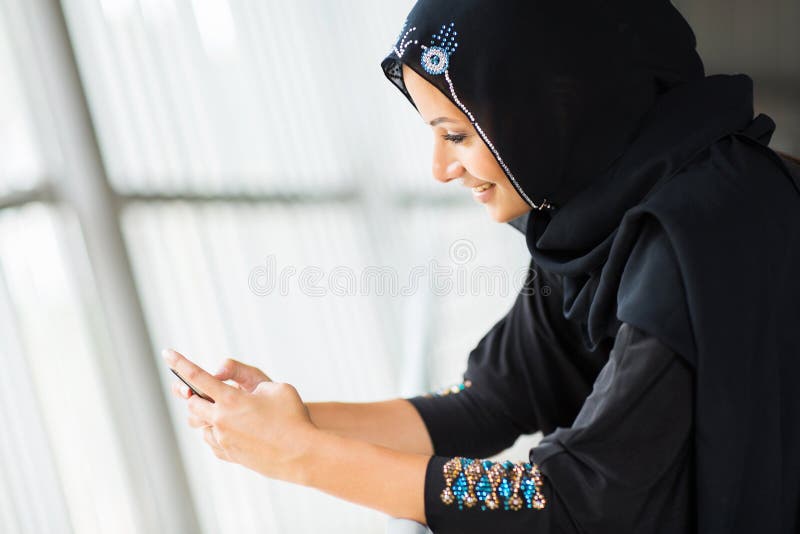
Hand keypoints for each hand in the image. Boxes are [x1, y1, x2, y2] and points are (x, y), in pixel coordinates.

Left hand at [164, 348, 318, 482]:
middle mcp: (221, 421)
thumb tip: (224, 379)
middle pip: (192, 403)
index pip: (198, 377)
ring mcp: (223, 440)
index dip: (180, 363)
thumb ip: (246, 376)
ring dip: (204, 413)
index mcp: (231, 400)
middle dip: (193, 393)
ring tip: (223, 409)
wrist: (302, 455)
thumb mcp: (275, 385)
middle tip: (200, 389)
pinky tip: (232, 428)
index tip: (167, 353)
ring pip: (199, 424)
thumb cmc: (293, 416)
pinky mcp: (228, 455)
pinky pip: (211, 440)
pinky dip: (214, 430)